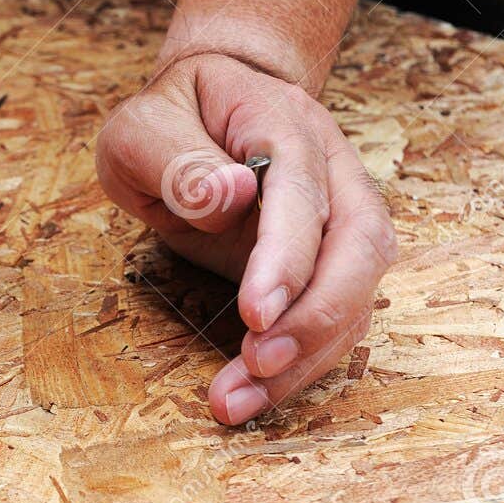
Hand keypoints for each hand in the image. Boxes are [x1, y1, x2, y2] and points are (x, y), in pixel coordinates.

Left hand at [95, 53, 396, 425]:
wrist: (217, 102)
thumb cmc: (175, 116)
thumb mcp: (144, 125)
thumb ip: (174, 158)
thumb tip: (227, 196)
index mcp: (287, 126)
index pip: (304, 193)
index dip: (287, 258)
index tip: (255, 314)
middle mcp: (334, 172)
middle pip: (359, 248)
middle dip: (315, 319)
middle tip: (256, 366)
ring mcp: (342, 220)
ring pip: (358, 295)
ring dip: (306, 358)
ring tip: (237, 401)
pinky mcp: (331, 266)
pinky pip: (336, 321)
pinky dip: (302, 365)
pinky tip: (255, 394)